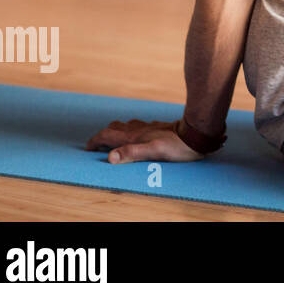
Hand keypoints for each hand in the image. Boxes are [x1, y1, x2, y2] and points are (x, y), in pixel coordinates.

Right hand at [85, 119, 205, 163]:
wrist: (196, 133)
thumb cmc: (177, 146)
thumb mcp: (153, 152)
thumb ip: (131, 153)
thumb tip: (110, 157)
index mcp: (134, 136)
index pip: (107, 135)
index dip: (95, 141)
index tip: (88, 148)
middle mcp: (138, 129)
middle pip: (114, 128)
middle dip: (104, 135)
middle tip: (98, 145)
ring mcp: (147, 126)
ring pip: (126, 126)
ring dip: (116, 132)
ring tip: (114, 140)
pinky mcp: (157, 127)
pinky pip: (138, 126)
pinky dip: (130, 131)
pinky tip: (137, 135)